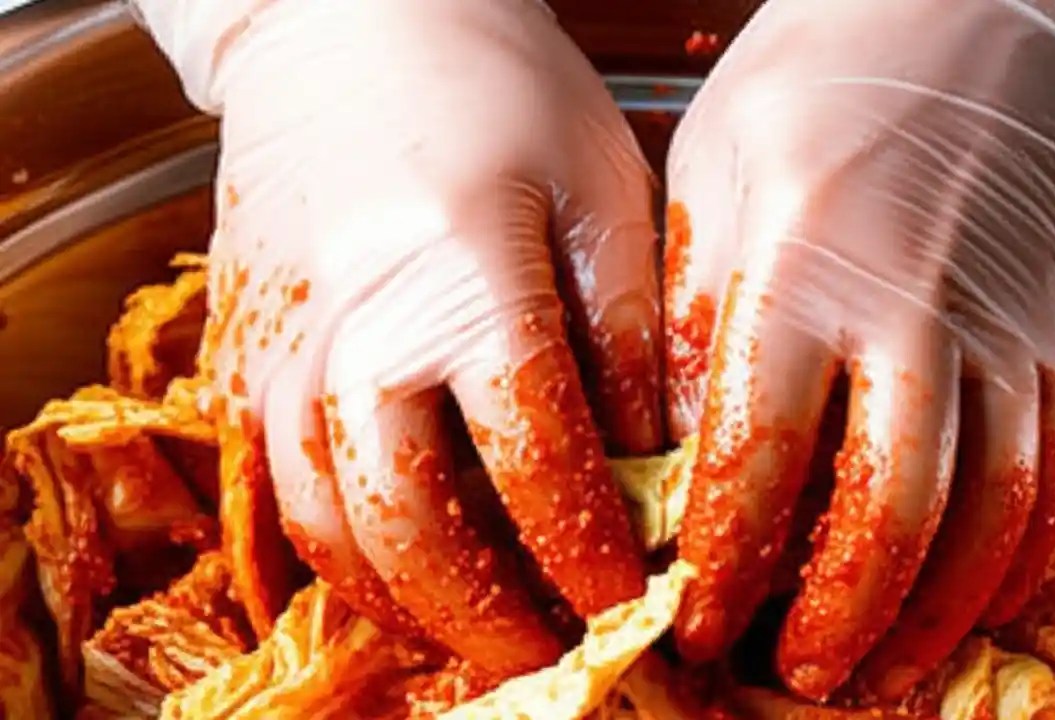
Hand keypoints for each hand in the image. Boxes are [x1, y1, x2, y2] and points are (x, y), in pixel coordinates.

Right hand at [132, 0, 662, 678]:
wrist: (345, 18)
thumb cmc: (491, 84)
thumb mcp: (597, 188)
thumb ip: (624, 332)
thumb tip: (654, 458)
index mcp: (463, 289)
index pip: (535, 470)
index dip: (589, 557)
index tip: (637, 605)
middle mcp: (353, 338)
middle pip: (412, 531)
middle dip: (490, 618)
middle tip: (555, 657)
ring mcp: (279, 352)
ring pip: (327, 532)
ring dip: (408, 604)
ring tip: (478, 632)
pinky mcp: (240, 353)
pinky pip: (273, 489)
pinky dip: (338, 553)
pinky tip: (394, 569)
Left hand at [663, 0, 1054, 700]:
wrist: (978, 7)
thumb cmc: (820, 75)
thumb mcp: (712, 169)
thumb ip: (696, 313)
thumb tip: (680, 447)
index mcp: (804, 269)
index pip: (759, 458)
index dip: (726, 562)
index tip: (693, 613)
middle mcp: (916, 311)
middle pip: (886, 513)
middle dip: (832, 615)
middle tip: (787, 670)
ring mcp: (1006, 328)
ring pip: (987, 515)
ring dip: (929, 614)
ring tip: (875, 668)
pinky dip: (1016, 559)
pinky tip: (970, 601)